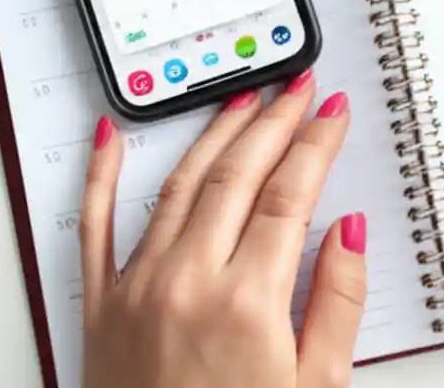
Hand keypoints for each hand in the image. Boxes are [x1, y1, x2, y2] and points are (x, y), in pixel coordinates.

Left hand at [80, 71, 365, 387]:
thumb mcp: (317, 386)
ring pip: (178, 187)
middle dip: (275, 121)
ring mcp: (138, 289)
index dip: (317, 143)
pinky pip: (93, 227)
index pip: (292, 194)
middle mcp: (187, 282)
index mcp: (248, 301)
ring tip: (244, 100)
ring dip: (216, 135)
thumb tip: (350, 231)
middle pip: (238, 176)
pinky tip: (108, 139)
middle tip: (298, 85)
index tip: (333, 112)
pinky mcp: (100, 306)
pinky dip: (100, 177)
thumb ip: (338, 302)